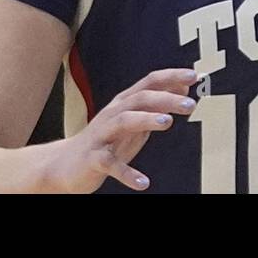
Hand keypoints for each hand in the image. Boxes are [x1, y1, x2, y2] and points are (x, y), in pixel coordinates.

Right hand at [46, 67, 197, 192]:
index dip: (170, 77)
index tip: (192, 75)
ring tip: (167, 123)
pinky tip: (142, 182)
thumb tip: (182, 89)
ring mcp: (102, 135)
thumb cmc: (104, 142)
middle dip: (165, 98)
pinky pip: (110, 164)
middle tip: (188, 103)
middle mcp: (112, 114)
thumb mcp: (133, 122)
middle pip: (139, 99)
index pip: (148, 83)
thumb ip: (156, 106)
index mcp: (124, 104)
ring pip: (123, 121)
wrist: (65, 165)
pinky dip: (127, 173)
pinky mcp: (93, 159)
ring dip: (146, 120)